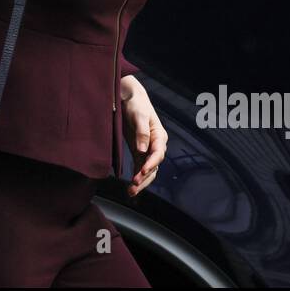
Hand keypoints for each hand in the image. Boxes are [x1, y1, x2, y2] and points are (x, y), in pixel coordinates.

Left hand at [121, 76, 166, 197]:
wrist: (130, 98)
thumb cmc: (136, 104)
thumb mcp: (139, 115)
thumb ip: (142, 133)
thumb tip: (143, 150)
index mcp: (159, 136)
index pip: (158, 154)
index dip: (151, 164)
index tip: (141, 171)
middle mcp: (156, 145)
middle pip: (154, 166)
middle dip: (145, 178)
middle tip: (134, 187)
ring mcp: (147, 149)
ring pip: (148, 170)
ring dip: (141, 182)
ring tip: (131, 192)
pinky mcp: (138, 151)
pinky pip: (139, 167)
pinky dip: (136, 177)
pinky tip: (131, 187)